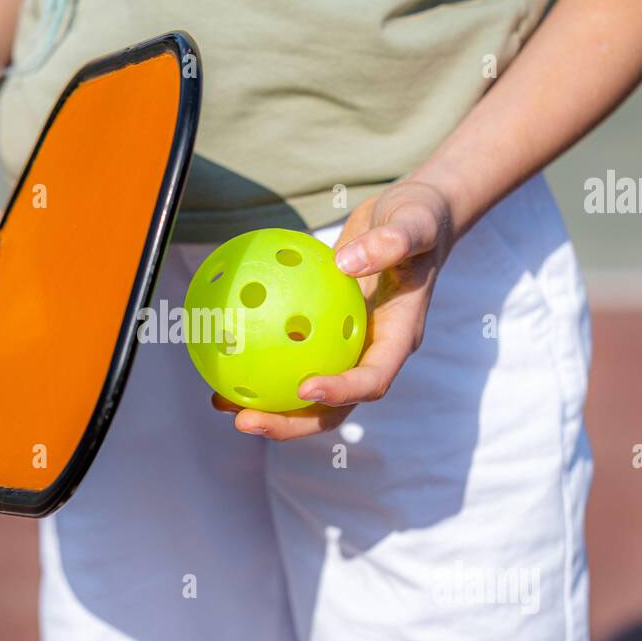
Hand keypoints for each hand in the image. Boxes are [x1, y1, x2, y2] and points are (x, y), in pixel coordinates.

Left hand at [214, 180, 455, 439]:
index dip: (341, 392)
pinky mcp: (327, 335)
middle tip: (246, 421)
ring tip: (221, 404)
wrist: (415, 218)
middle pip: (335, 407)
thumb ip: (389, 243)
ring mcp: (348, 347)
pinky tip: (222, 355)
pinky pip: (293, 355)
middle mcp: (373, 352)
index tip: (305, 389)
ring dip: (269, 406)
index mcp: (399, 337)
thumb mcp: (413, 223)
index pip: (373, 378)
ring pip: (309, 394)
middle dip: (291, 422)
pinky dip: (261, 361)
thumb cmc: (419, 219)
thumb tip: (347, 263)